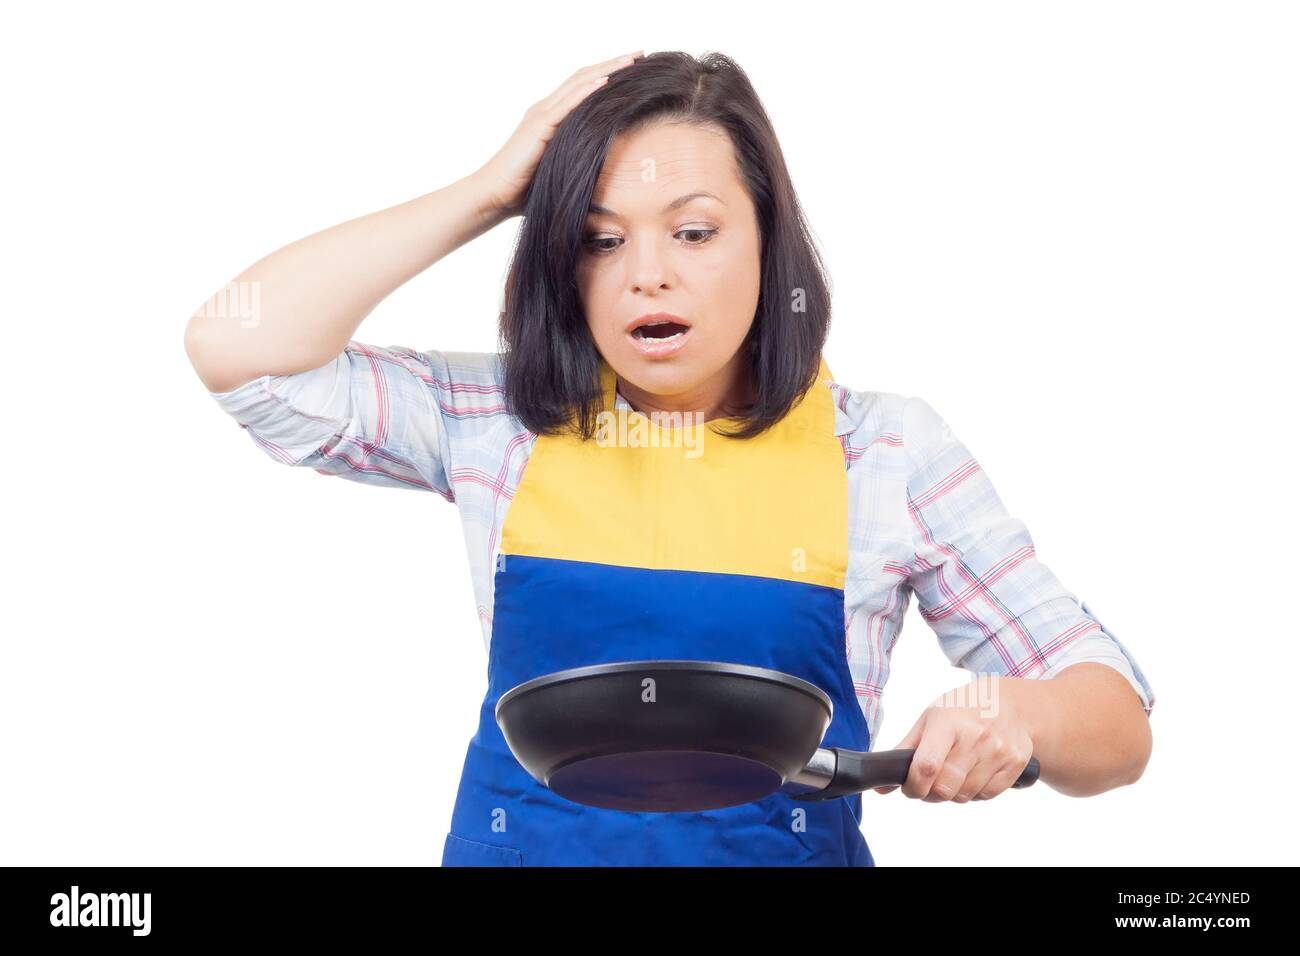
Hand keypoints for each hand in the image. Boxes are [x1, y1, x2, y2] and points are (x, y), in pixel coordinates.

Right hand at [471, 50, 643, 217]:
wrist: (494, 196)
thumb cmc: (525, 191)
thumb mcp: (560, 170)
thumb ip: (578, 162)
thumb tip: (607, 176)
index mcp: (551, 117)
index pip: (583, 87)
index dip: (608, 74)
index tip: (634, 67)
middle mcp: (545, 110)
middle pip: (584, 77)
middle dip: (613, 64)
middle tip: (640, 53)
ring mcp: (541, 116)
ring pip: (578, 84)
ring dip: (607, 70)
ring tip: (631, 60)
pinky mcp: (538, 127)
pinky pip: (566, 105)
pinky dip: (586, 91)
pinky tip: (605, 81)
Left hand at [874, 677, 1035, 801]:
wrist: (1008, 703)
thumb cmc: (962, 710)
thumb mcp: (930, 719)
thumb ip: (904, 751)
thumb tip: (881, 787)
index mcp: (948, 722)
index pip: (927, 767)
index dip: (914, 786)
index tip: (909, 788)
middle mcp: (976, 735)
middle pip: (945, 787)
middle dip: (930, 794)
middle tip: (928, 785)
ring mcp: (999, 750)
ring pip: (966, 795)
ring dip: (953, 794)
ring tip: (951, 776)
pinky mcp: (1015, 763)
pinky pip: (987, 795)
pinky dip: (975, 793)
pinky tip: (972, 776)